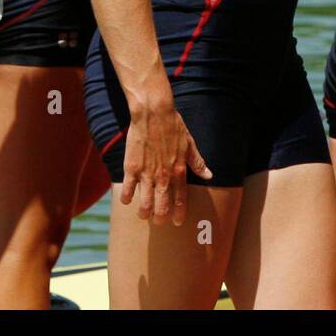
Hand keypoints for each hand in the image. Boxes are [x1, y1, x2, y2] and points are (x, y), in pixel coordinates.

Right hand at [120, 70, 211, 224]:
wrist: (154, 113)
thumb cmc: (173, 126)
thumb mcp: (189, 144)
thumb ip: (197, 162)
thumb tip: (209, 175)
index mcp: (179, 171)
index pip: (180, 200)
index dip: (179, 213)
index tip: (177, 222)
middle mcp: (164, 176)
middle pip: (162, 206)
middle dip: (160, 218)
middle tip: (159, 222)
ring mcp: (147, 173)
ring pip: (145, 202)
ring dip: (144, 212)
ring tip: (144, 215)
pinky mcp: (132, 167)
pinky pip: (128, 189)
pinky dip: (127, 197)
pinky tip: (127, 201)